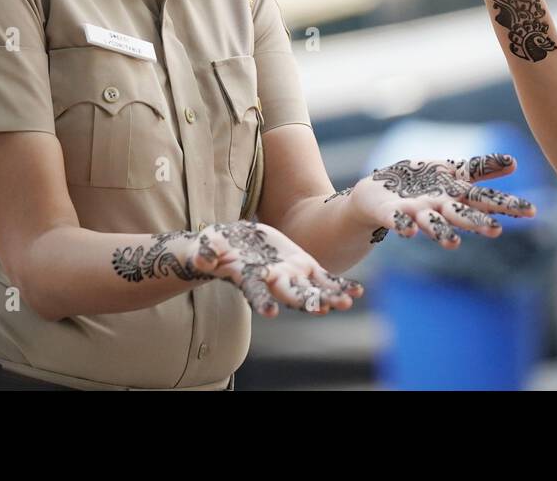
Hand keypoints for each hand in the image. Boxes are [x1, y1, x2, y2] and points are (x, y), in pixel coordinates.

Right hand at [183, 220, 363, 317]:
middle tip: (322, 309)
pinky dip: (340, 286)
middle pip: (290, 294)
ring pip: (312, 290)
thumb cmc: (215, 248)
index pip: (255, 292)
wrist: (234, 244)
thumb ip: (205, 254)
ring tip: (348, 303)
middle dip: (306, 301)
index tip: (270, 312)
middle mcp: (273, 281)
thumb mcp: (207, 248)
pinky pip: (324, 278)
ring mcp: (290, 275)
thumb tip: (198, 257)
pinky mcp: (303, 265)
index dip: (261, 301)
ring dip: (329, 297)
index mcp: (250, 277)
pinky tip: (357, 292)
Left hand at [343, 154, 536, 246]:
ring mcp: (415, 212)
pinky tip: (408, 231)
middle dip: (476, 222)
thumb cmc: (418, 183)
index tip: (531, 212)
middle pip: (460, 214)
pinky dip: (403, 225)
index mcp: (454, 195)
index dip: (506, 205)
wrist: (376, 193)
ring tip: (453, 243)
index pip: (484, 200)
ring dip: (441, 231)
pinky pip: (397, 220)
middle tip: (495, 231)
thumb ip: (480, 169)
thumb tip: (515, 162)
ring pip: (431, 222)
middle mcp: (438, 206)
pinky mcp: (391, 213)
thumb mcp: (451, 171)